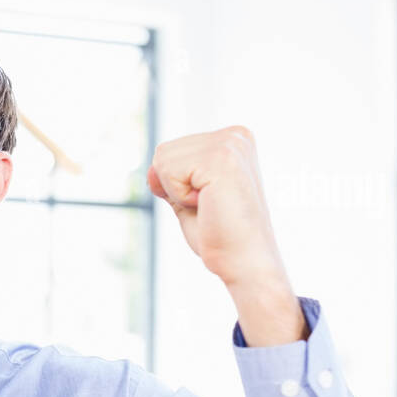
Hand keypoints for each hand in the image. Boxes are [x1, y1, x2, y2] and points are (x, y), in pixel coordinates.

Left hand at [146, 125, 284, 287]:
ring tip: (209, 204)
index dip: (175, 184)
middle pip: (163, 152)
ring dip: (177, 192)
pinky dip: (180, 196)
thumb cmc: (221, 235)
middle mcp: (234, 136)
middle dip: (174, 187)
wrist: (244, 261)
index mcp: (232, 140)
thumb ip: (171, 178)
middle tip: (208, 206)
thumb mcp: (188, 198)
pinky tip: (209, 204)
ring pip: (162, 160)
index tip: (208, 201)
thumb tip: (152, 167)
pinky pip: (168, 171)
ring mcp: (230, 144)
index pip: (171, 150)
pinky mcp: (221, 157)